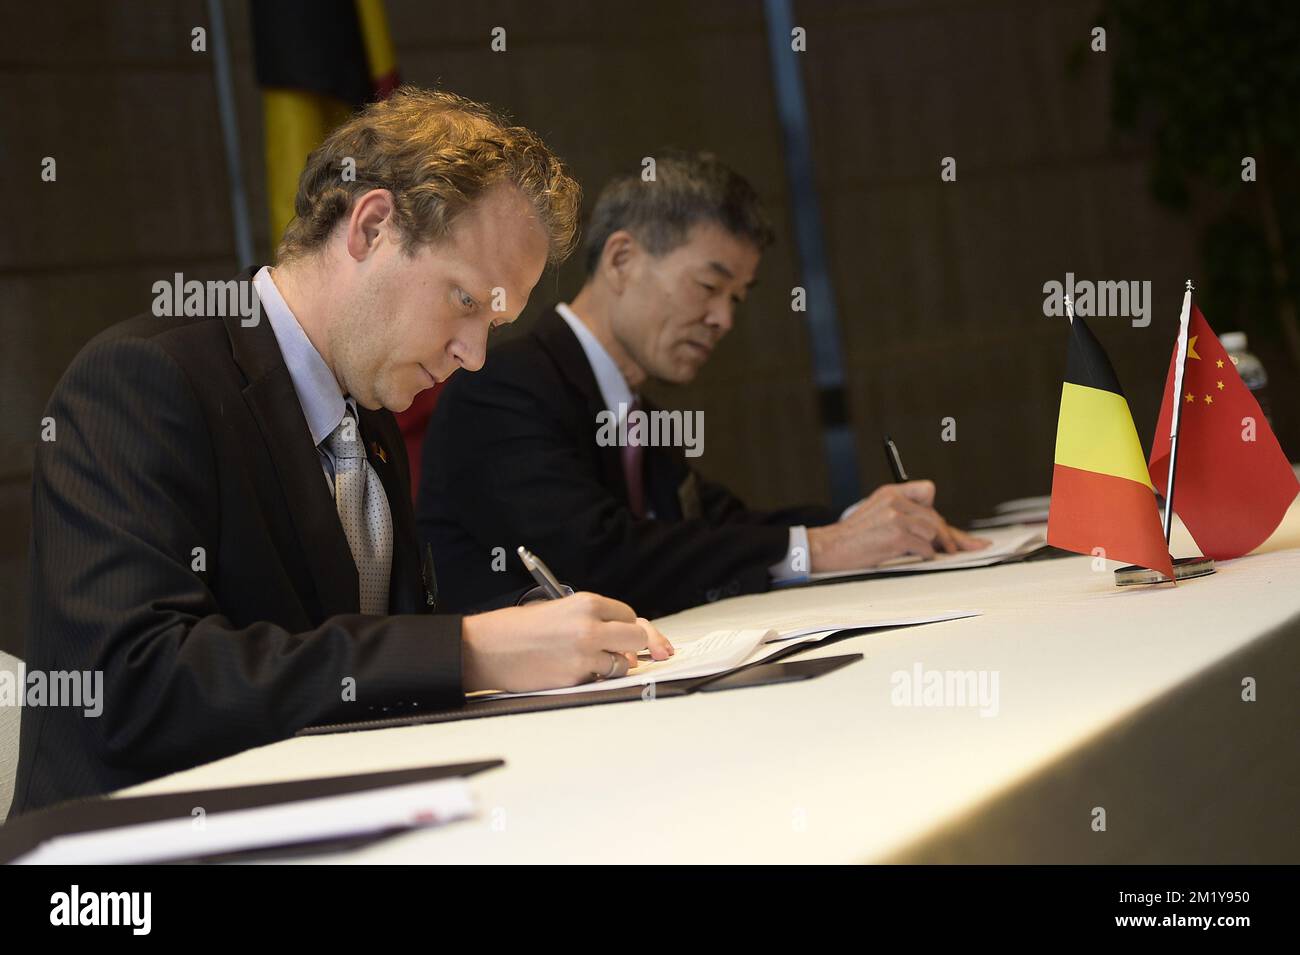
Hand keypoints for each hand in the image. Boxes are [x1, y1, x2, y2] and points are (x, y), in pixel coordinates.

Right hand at [461, 592, 673, 692]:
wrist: (487, 648)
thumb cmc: (517, 629)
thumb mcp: (559, 609)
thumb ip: (592, 619)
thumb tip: (621, 637)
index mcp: (586, 603)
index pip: (629, 615)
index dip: (629, 627)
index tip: (632, 636)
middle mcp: (590, 625)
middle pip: (638, 637)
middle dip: (635, 646)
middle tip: (629, 652)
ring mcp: (586, 652)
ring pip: (624, 662)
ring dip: (615, 665)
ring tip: (592, 661)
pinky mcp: (577, 676)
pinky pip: (603, 679)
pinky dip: (597, 678)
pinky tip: (578, 671)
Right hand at [807, 480, 989, 571]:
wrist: (828, 547)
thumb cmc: (852, 537)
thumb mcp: (876, 514)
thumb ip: (903, 515)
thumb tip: (937, 532)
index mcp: (890, 492)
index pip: (927, 491)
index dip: (938, 512)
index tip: (951, 528)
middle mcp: (894, 500)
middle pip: (935, 516)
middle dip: (949, 536)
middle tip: (959, 549)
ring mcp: (896, 517)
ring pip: (933, 532)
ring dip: (935, 547)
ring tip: (932, 555)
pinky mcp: (896, 534)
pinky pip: (925, 547)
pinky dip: (926, 556)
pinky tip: (920, 558)